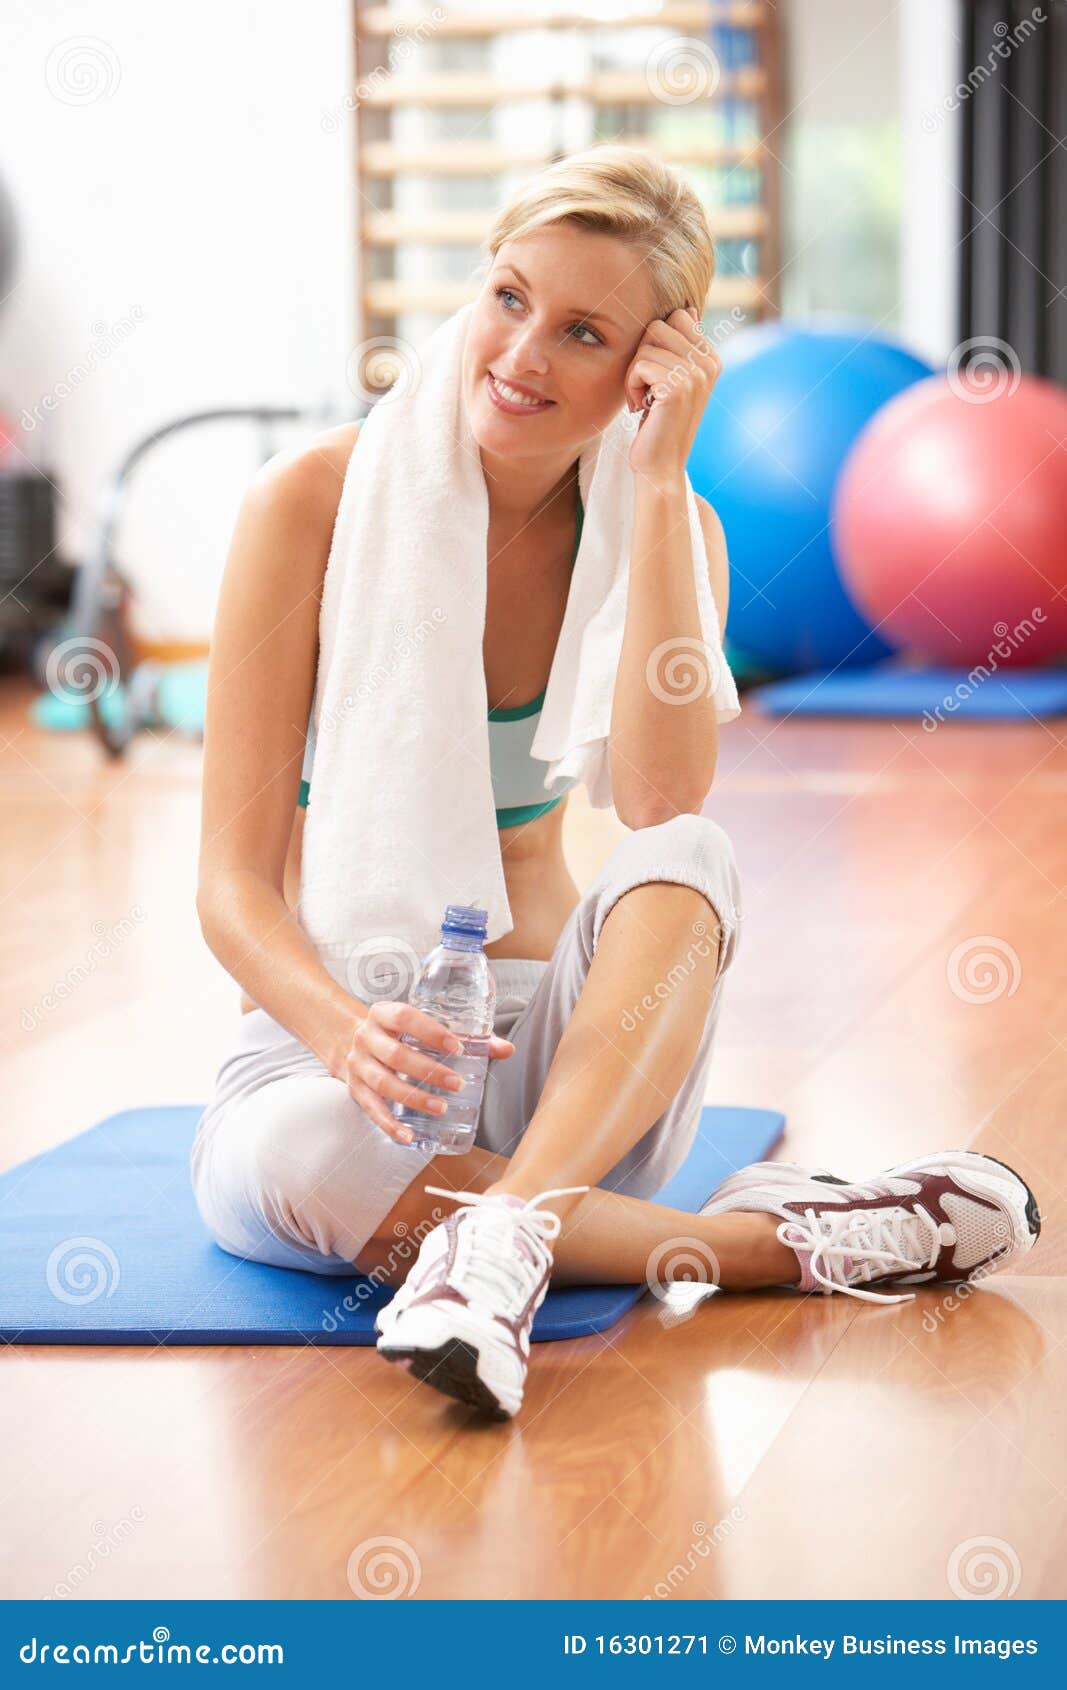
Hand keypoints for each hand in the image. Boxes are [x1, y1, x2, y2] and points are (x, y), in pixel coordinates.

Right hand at [338, 1001, 513, 1143]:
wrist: (346, 1039)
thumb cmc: (396, 1032)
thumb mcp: (419, 1023)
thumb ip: (465, 1035)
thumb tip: (506, 1049)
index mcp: (384, 1014)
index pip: (404, 1017)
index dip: (430, 1031)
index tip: (457, 1047)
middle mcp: (367, 1037)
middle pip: (395, 1055)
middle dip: (427, 1071)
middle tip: (456, 1083)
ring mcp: (358, 1065)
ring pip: (383, 1083)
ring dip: (413, 1098)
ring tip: (440, 1108)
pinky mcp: (355, 1089)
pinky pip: (371, 1109)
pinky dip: (389, 1125)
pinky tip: (408, 1136)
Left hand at [624, 306, 721, 490]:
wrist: (660, 467)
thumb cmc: (658, 423)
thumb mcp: (671, 380)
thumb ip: (680, 346)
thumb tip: (688, 309)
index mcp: (711, 358)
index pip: (677, 316)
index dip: (654, 342)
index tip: (656, 375)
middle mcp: (708, 364)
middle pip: (658, 325)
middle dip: (642, 355)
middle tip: (647, 388)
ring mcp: (695, 375)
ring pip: (646, 345)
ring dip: (634, 374)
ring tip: (645, 400)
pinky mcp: (677, 388)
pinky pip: (639, 365)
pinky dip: (631, 386)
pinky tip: (641, 408)